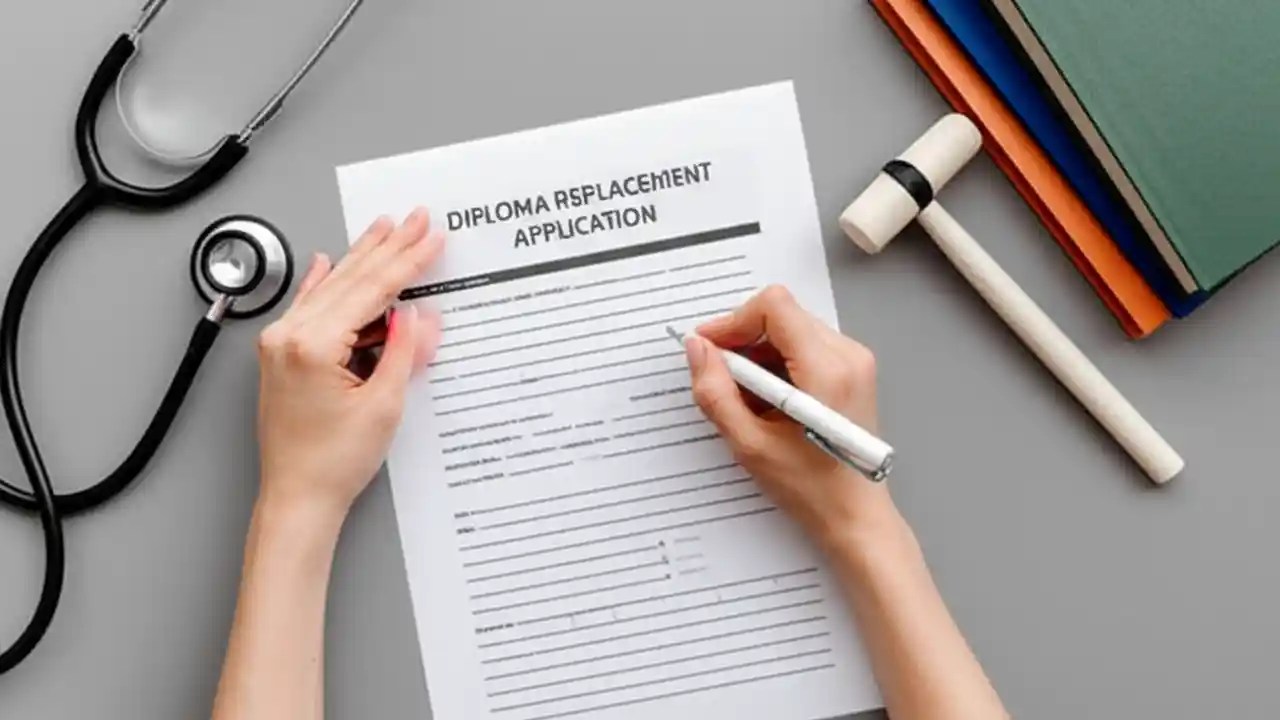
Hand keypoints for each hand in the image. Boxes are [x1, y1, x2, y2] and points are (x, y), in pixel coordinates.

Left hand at [255, 210, 443, 516]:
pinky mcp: (281, 356)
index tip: (431, 238)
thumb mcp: (384, 405)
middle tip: (416, 220)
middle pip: (349, 279)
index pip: (372, 290)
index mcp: (313, 344)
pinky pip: (307, 307)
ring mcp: (280, 344)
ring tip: (386, 230)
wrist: (298, 499)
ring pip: (330, 288)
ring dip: (361, 259)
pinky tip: (328, 262)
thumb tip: (420, 315)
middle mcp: (289, 337)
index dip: (408, 261)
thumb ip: (403, 352)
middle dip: (387, 248)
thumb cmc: (332, 463)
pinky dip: (325, 284)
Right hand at [685, 286, 900, 551]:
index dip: (733, 322)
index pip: (774, 306)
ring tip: (745, 397)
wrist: (856, 516)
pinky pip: (805, 346)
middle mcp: (848, 355)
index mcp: (827, 369)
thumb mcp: (749, 444)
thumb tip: (697, 349)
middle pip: (782, 315)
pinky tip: (767, 400)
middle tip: (720, 376)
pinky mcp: (853, 371)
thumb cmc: (810, 488)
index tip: (709, 349)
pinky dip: (777, 364)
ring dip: (759, 354)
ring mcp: (855, 361)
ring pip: (791, 328)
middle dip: (743, 339)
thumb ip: (716, 392)